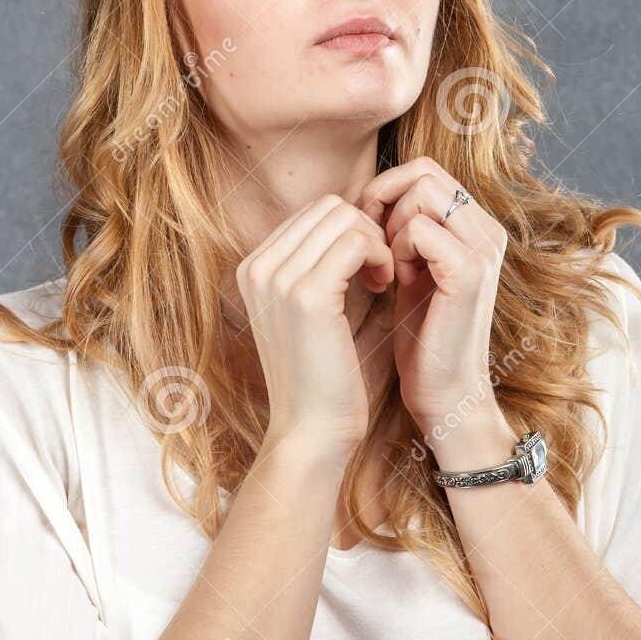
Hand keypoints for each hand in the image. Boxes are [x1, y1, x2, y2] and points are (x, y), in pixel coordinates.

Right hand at [236, 193, 395, 457]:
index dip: (353, 230)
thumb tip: (370, 219)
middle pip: (329, 207)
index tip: (370, 268)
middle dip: (366, 231)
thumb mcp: (324, 309)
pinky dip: (380, 257)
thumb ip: (335, 264)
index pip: (314, 212)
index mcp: (255, 269)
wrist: (314, 433)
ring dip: (376, 243)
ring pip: (344, 217)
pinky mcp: (305, 295)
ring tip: (383, 282)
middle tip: (382, 273)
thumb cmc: (327, 377)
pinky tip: (384, 287)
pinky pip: (355, 241)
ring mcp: (276, 278)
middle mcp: (257, 267)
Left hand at [358, 158, 507, 436]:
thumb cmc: (422, 338)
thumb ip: (402, 230)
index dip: (386, 190)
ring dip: (391, 226)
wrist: (444, 394)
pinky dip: (396, 250)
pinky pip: (419, 229)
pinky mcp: (469, 272)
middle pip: (424, 172)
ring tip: (389, 267)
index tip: (367, 229)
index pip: (425, 170)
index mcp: (476, 227)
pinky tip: (395, 281)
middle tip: (370, 242)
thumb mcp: (411, 271)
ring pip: (422, 192)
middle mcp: (488, 230)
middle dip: (383, 200)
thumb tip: (367, 192)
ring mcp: (484, 249)